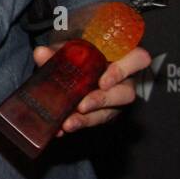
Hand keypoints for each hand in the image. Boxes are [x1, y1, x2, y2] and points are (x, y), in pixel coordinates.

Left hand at [33, 44, 150, 133]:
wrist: (74, 66)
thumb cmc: (79, 53)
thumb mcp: (69, 49)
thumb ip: (58, 51)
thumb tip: (40, 53)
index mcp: (122, 56)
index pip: (139, 59)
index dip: (125, 70)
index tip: (104, 81)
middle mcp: (124, 79)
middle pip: (126, 93)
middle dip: (102, 101)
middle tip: (83, 106)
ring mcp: (115, 99)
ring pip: (111, 112)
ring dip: (88, 119)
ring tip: (68, 123)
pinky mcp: (104, 113)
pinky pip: (94, 121)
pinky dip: (76, 125)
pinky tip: (60, 129)